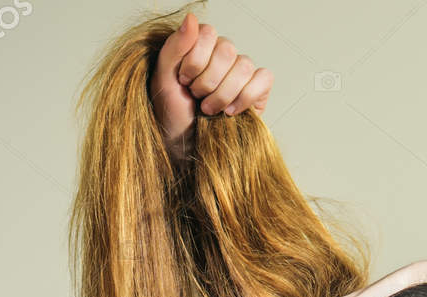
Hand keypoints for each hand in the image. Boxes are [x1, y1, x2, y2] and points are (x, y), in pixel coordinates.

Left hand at [149, 12, 273, 159]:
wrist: (185, 148)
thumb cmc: (172, 115)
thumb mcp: (163, 79)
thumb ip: (175, 47)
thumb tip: (191, 18)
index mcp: (200, 46)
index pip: (208, 33)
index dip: (195, 60)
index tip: (183, 81)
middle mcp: (222, 55)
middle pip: (227, 50)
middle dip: (207, 81)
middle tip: (196, 97)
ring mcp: (242, 72)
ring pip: (244, 66)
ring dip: (223, 93)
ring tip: (208, 109)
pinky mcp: (258, 90)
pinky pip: (263, 79)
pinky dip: (246, 97)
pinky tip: (230, 112)